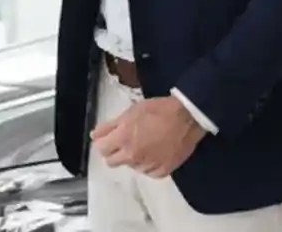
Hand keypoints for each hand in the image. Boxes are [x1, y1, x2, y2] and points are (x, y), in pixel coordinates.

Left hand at [90, 96, 205, 178]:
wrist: (187, 118)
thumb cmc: (158, 110)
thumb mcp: (130, 112)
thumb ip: (109, 126)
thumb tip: (94, 136)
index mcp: (123, 138)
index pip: (101, 149)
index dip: (104, 143)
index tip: (109, 139)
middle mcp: (133, 155)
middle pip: (112, 162)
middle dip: (114, 152)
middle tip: (125, 142)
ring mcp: (148, 165)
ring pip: (131, 166)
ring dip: (133, 158)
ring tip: (144, 143)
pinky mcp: (162, 171)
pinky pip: (148, 172)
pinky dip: (148, 164)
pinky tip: (154, 152)